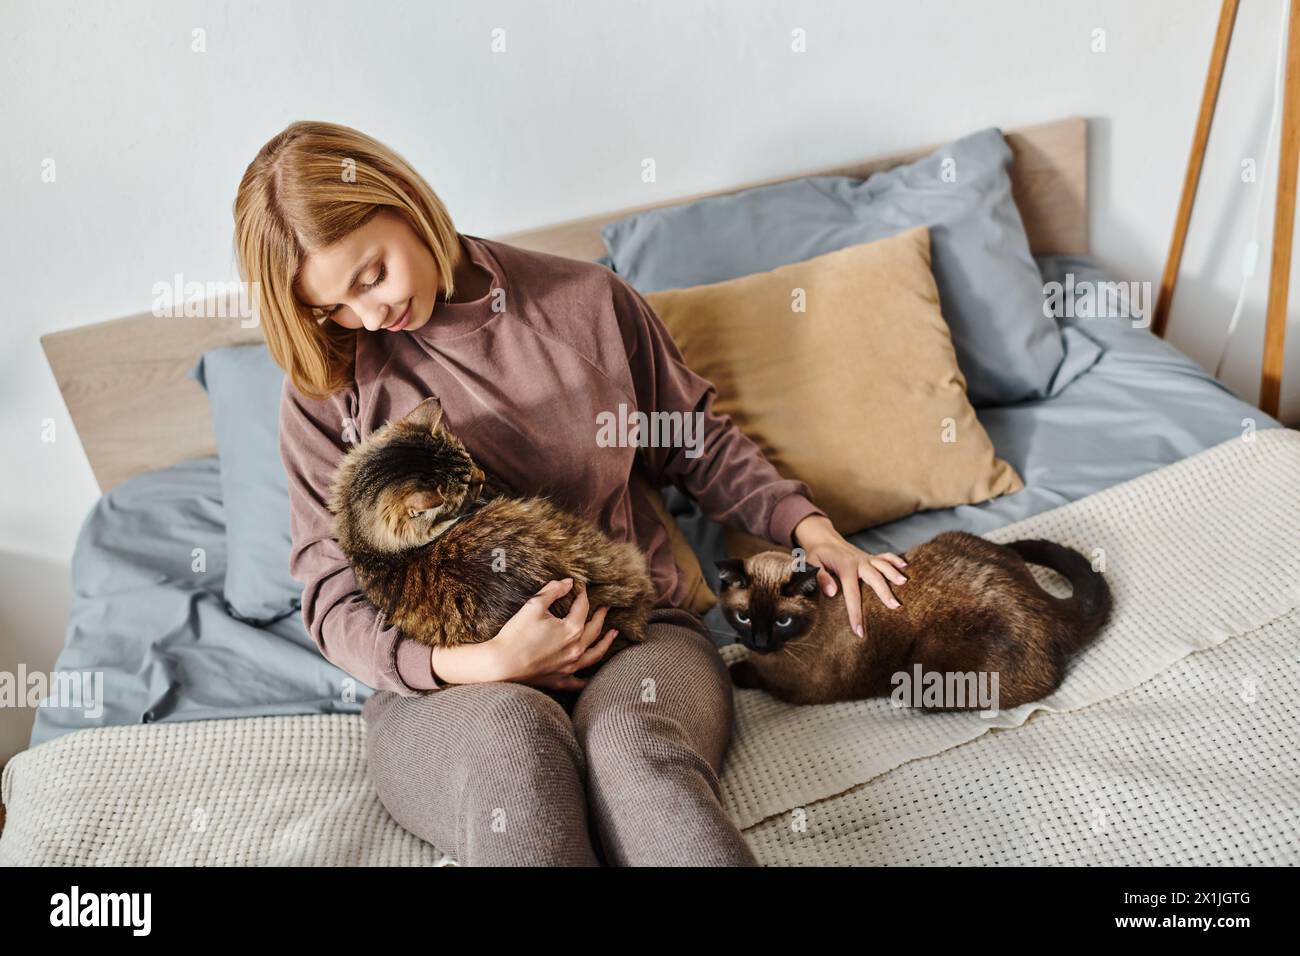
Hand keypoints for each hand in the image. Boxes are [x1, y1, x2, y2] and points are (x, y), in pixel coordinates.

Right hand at [482, 577, 618, 690]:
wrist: (500, 664)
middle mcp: (576, 648)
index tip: (581, 587)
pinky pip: (580, 682)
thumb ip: (552, 591)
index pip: (583, 607)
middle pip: (594, 629)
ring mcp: (570, 666)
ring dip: (606, 642)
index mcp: (571, 629)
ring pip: (595, 654)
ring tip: (613, 634)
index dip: (583, 595)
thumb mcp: (533, 606)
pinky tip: (594, 675)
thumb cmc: (515, 634)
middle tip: (605, 607)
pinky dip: (589, 678)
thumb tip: (568, 583)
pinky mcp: (560, 680)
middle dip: (601, 615)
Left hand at [792, 514, 907, 637]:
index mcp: (844, 567)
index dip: (856, 613)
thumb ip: (820, 578)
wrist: (823, 540)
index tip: (860, 631)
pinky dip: (895, 560)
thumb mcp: (811, 564)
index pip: (852, 594)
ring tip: (905, 583)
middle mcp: (858, 562)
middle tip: (895, 607)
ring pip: (883, 566)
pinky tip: (905, 567)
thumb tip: (831, 592)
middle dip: (885, 592)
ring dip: (894, 574)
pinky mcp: (870, 557)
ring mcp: (866, 559)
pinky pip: (885, 556)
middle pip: (875, 578)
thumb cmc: (817, 556)